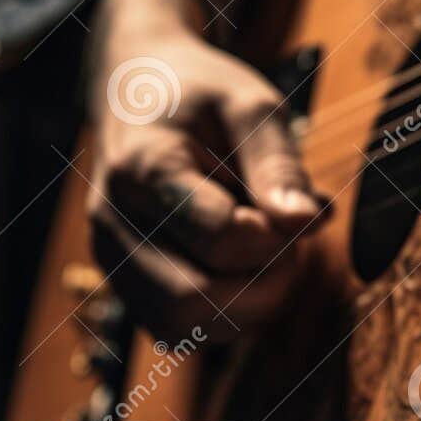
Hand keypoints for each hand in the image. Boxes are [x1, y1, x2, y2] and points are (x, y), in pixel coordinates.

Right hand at [84, 0, 327, 341]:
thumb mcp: (250, 103)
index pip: (221, 236)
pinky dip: (227, 312)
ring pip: (185, 328)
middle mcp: (113, 221)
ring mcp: (112, 259)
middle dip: (264, 282)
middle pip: (195, 300)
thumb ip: (279, 164)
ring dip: (247, 303)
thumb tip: (309, 223)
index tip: (293, 206)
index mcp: (143, 167)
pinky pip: (181, 331)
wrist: (136, 90)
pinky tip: (241, 266)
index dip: (275, 235)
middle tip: (287, 240)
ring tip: (264, 250)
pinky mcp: (126, 284)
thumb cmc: (200, 94)